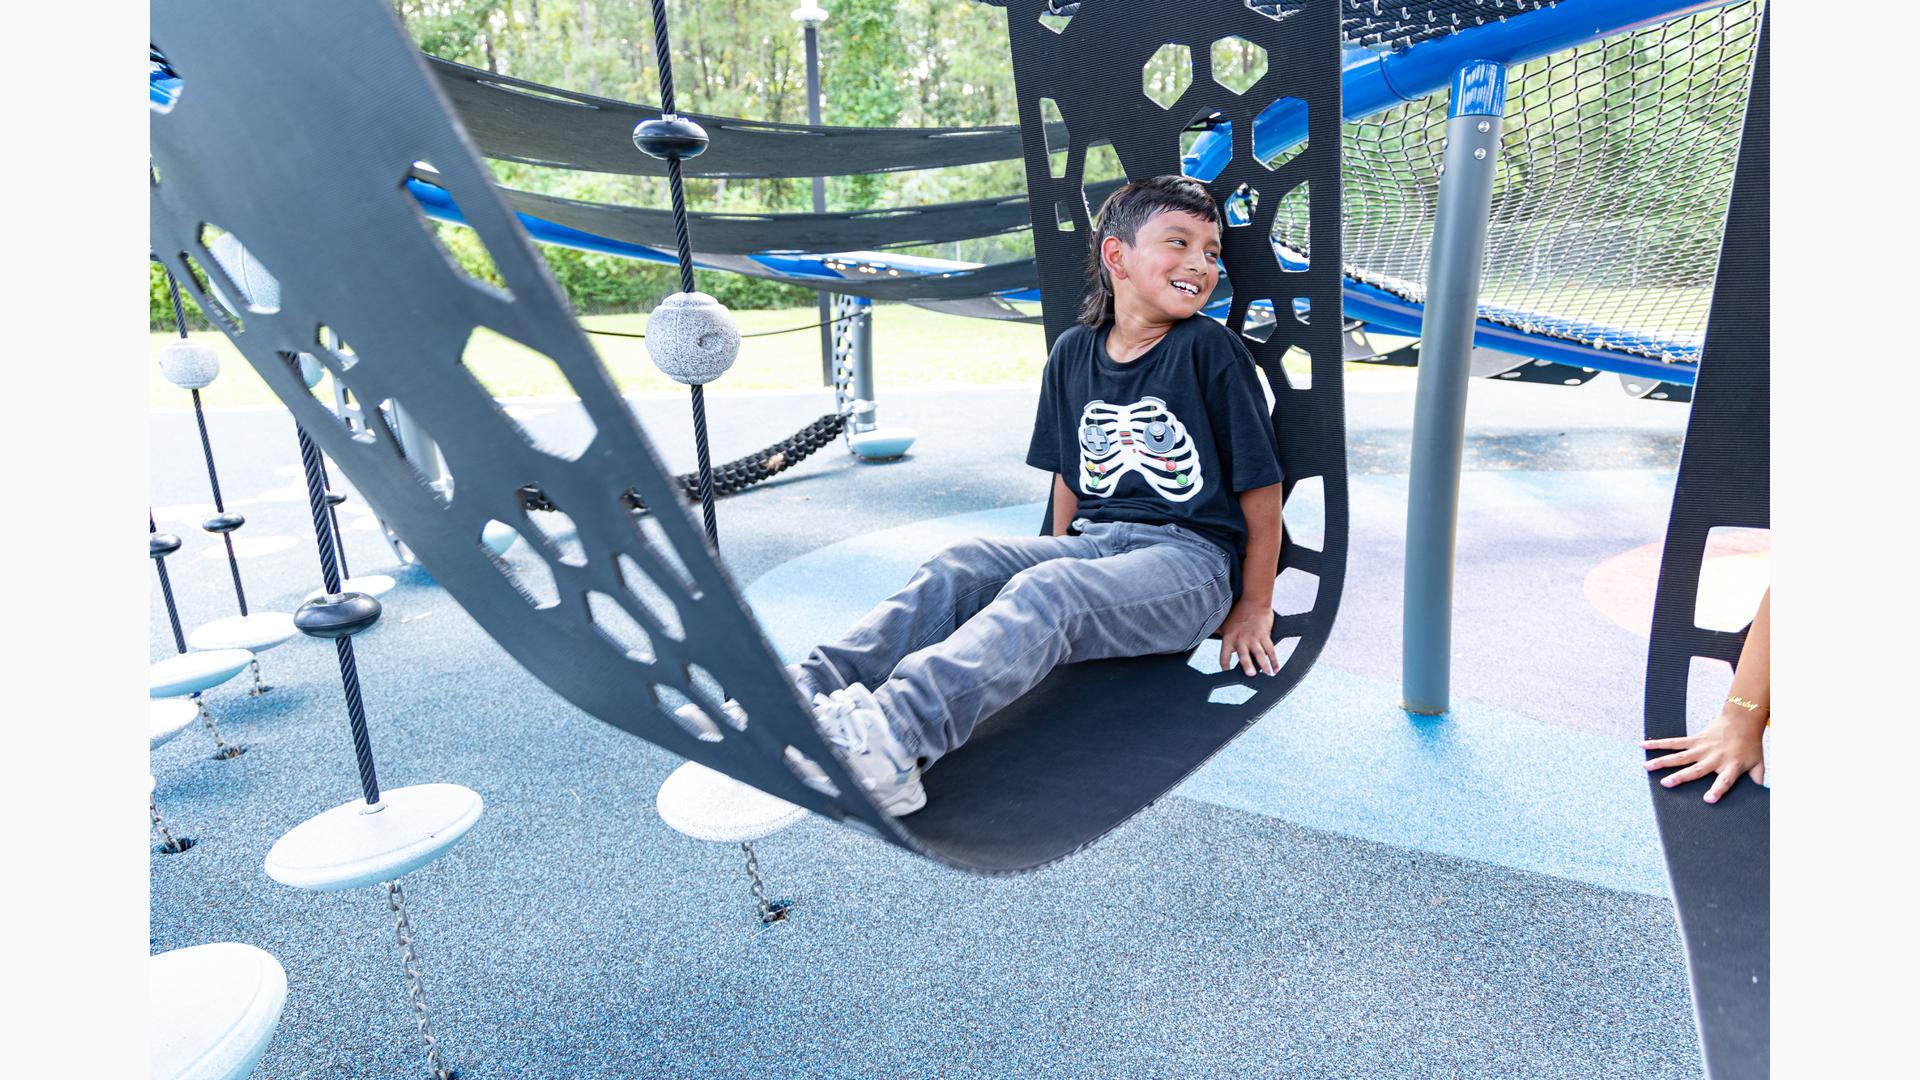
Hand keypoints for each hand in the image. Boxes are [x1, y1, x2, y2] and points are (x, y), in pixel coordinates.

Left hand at [1216, 600, 1278, 676]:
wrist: (1253, 600)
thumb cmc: (1237, 612)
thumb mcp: (1223, 622)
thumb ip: (1216, 631)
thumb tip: (1202, 632)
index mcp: (1229, 638)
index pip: (1224, 655)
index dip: (1225, 665)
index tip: (1227, 673)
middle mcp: (1241, 640)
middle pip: (1244, 655)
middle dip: (1247, 665)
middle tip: (1251, 674)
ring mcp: (1254, 638)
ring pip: (1259, 653)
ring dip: (1264, 664)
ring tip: (1267, 674)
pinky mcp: (1265, 635)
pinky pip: (1270, 650)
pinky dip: (1274, 660)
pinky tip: (1276, 668)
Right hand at [1640, 707, 1765, 803]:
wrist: (1742, 720)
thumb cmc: (1751, 745)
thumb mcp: (1758, 764)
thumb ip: (1757, 780)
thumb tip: (1761, 798)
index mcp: (1731, 766)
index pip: (1725, 781)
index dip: (1717, 790)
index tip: (1708, 800)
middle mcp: (1714, 758)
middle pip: (1696, 769)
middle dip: (1681, 777)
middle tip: (1666, 784)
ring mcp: (1702, 748)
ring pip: (1680, 756)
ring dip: (1662, 761)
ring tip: (1647, 767)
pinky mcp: (1694, 739)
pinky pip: (1674, 742)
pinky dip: (1658, 743)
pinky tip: (1643, 745)